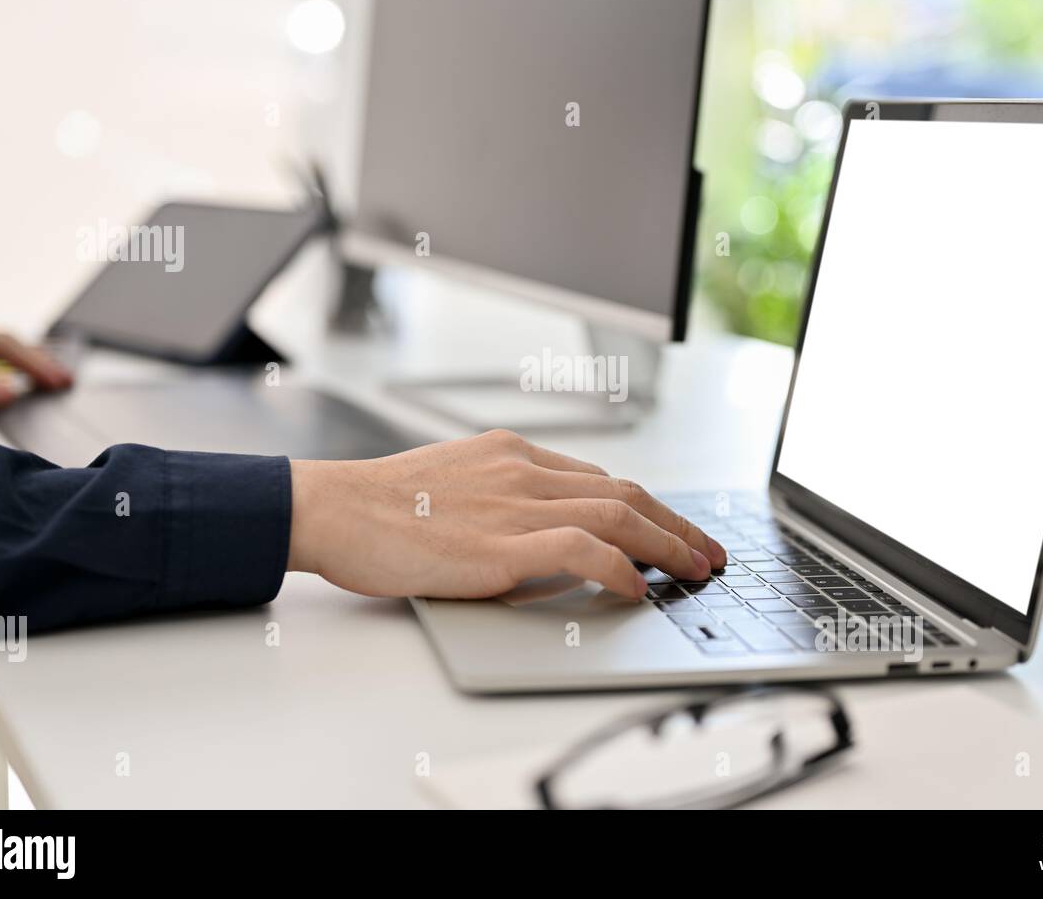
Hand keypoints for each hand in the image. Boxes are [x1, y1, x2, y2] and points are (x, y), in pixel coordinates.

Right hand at [287, 428, 725, 599]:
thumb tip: (549, 538)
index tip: (675, 529)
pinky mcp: (500, 543)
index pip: (601, 478)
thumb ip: (505, 501)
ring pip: (617, 513)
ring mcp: (514, 505)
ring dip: (667, 544)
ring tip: (694, 570)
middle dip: (676, 524)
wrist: (334, 507)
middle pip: (625, 491)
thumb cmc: (382, 504)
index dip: (650, 507)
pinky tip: (636, 587)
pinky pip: (581, 548)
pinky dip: (618, 566)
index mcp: (513, 455)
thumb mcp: (456, 484)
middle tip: (708, 552)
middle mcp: (523, 472)